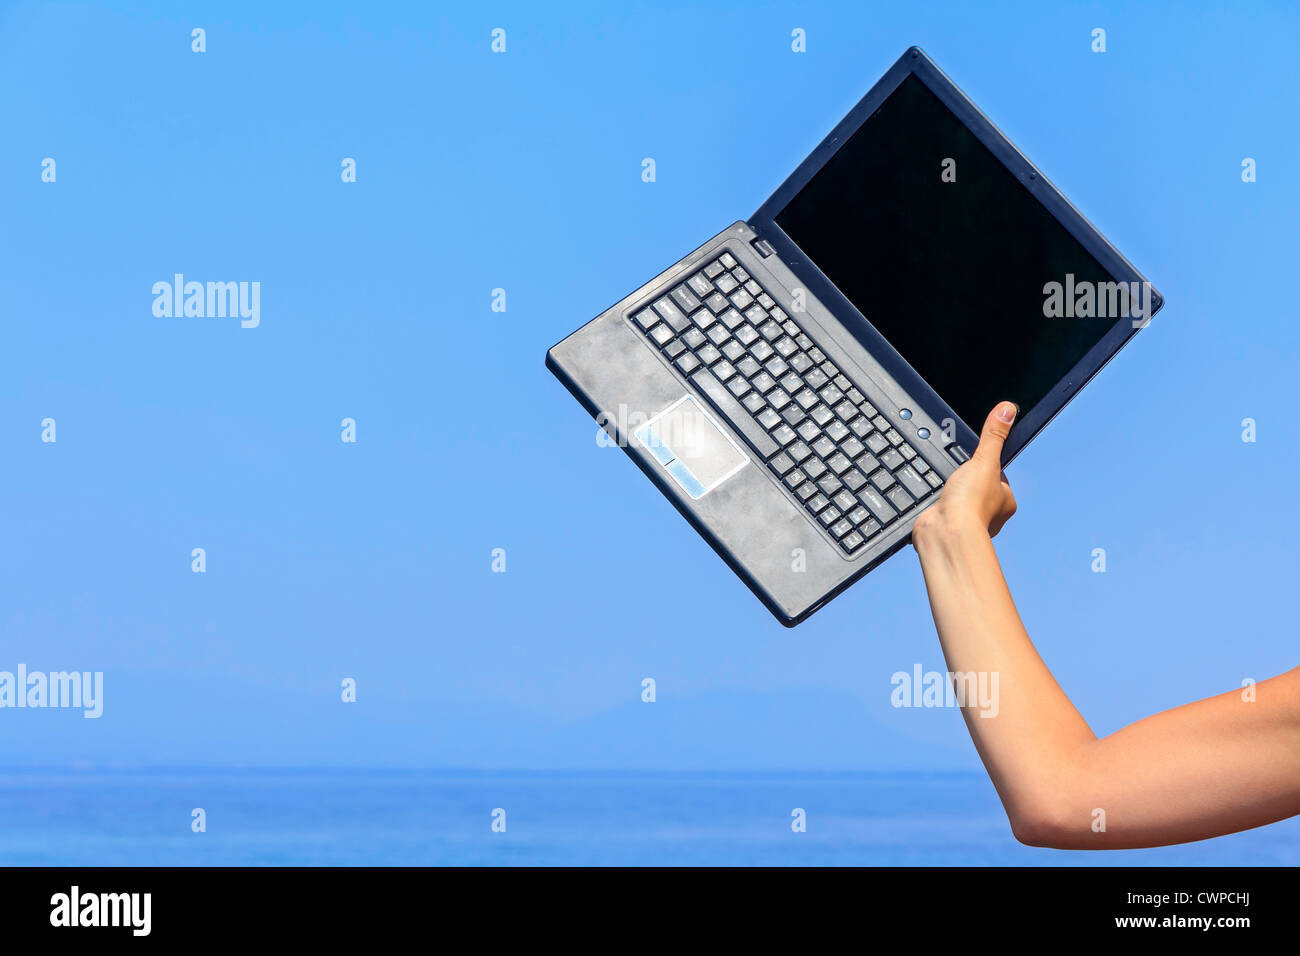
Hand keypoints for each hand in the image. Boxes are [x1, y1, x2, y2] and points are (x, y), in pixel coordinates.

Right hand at [915, 401, 1018, 539]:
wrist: (946, 532)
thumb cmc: (971, 504)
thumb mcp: (984, 460)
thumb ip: (994, 436)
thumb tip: (1008, 410)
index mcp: (1005, 500)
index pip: (999, 476)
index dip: (987, 464)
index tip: (977, 459)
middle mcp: (990, 514)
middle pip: (979, 486)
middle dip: (968, 480)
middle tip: (958, 472)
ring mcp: (968, 520)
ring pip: (962, 499)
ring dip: (953, 493)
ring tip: (946, 486)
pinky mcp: (948, 525)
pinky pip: (945, 509)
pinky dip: (940, 504)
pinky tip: (936, 500)